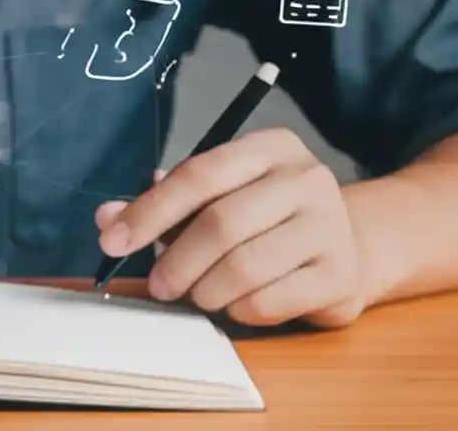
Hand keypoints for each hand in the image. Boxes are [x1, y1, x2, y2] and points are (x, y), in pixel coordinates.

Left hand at [94, 129, 368, 327]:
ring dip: (205, 290)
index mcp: (269, 148)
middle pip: (221, 223)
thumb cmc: (266, 218)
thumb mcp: (217, 197)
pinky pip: (269, 301)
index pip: (199, 174)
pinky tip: (236, 304)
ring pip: (244, 267)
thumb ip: (163, 204)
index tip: (112, 242)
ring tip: (198, 294)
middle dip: (176, 261)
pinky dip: (238, 310)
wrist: (350, 246)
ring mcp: (331, 226)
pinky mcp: (341, 275)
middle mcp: (306, 178)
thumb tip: (107, 219)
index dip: (149, 210)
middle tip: (157, 284)